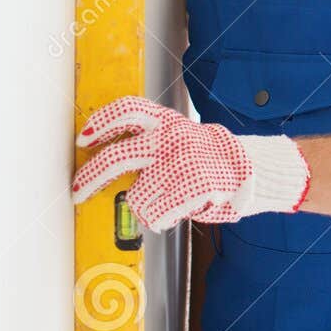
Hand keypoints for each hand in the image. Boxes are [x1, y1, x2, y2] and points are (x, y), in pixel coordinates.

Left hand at [71, 96, 310, 230]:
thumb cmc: (209, 158)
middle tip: (78, 192)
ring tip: (163, 201)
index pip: (127, 111)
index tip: (82, 139)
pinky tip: (175, 210)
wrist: (253, 171)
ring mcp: (182, 163)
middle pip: (118, 156)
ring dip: (144, 206)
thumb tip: (106, 158)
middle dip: (90, 177)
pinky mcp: (193, 187)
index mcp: (167, 122)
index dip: (100, 124)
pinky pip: (155, 214)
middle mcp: (172, 138)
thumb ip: (151, 141)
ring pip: (136, 196)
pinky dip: (160, 219)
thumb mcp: (181, 136)